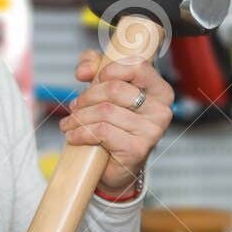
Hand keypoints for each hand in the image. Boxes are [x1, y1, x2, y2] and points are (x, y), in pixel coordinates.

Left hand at [62, 50, 173, 195]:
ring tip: (70, 123)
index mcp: (160, 91)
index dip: (109, 71)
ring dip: (79, 117)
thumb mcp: (104, 87)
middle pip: (114, 89)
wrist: (116, 165)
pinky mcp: (137, 149)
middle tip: (75, 107)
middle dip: (87, 97)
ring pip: (105, 111)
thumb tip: (84, 70)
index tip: (95, 80)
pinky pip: (102, 131)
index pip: (137, 66)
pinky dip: (81, 133)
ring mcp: (152, 131)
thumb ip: (94, 65)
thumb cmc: (114, 124)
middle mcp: (161, 110)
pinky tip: (74, 136)